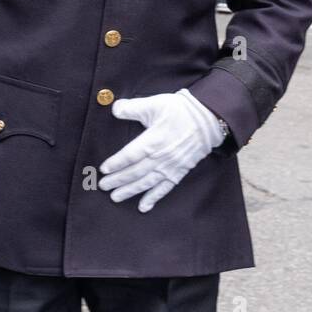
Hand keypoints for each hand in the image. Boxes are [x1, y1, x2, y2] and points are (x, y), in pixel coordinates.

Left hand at [98, 89, 225, 212]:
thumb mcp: (155, 103)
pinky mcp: (179, 171)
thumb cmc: (180, 110)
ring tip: (116, 198)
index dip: (117, 163)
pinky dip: (153, 198)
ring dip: (131, 191)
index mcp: (154, 140)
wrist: (208, 119)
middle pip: (136, 172)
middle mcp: (161, 156)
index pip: (131, 155)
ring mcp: (171, 166)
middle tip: (103, 187)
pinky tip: (143, 207)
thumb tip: (114, 109)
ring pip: (147, 182)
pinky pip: (165, 188)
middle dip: (118, 180)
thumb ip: (133, 107)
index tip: (104, 169)